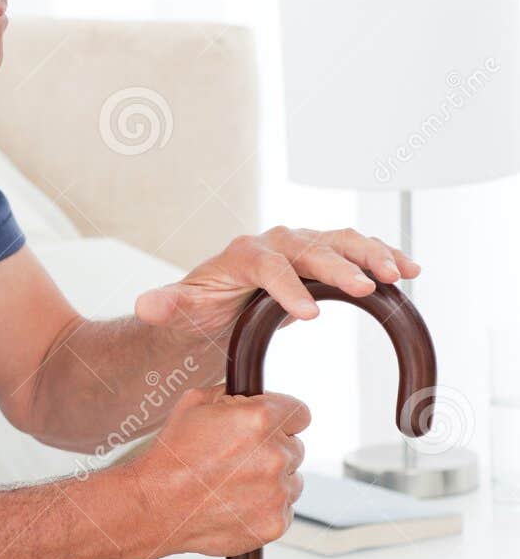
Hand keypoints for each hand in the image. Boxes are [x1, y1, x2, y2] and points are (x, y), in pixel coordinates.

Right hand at [122, 381, 310, 556]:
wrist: (155, 505)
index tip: (272, 427)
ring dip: (272, 481)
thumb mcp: (194, 404)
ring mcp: (277, 492)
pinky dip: (265, 508)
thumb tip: (248, 395)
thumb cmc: (171, 457)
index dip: (283, 418)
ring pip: (292, 480)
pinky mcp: (274, 523)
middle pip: (295, 448)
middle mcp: (275, 455)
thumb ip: (232, 394)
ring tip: (235, 484)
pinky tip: (236, 503)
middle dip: (273, 450)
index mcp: (261, 419)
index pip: (301, 414)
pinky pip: (284, 510)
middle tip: (239, 460)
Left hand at [133, 225, 420, 344]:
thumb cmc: (198, 311)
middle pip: (312, 247)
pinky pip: (358, 252)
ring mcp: (304, 249)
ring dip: (371, 255)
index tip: (308, 317)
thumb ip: (167, 306)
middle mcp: (277, 244)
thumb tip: (147, 305)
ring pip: (341, 241)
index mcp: (243, 255)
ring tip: (398, 275)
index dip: (287, 288)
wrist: (217, 310)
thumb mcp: (178, 312)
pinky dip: (384, 256)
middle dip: (340, 266)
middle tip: (367, 288)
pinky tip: (411, 270)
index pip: (267, 265)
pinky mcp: (324, 261)